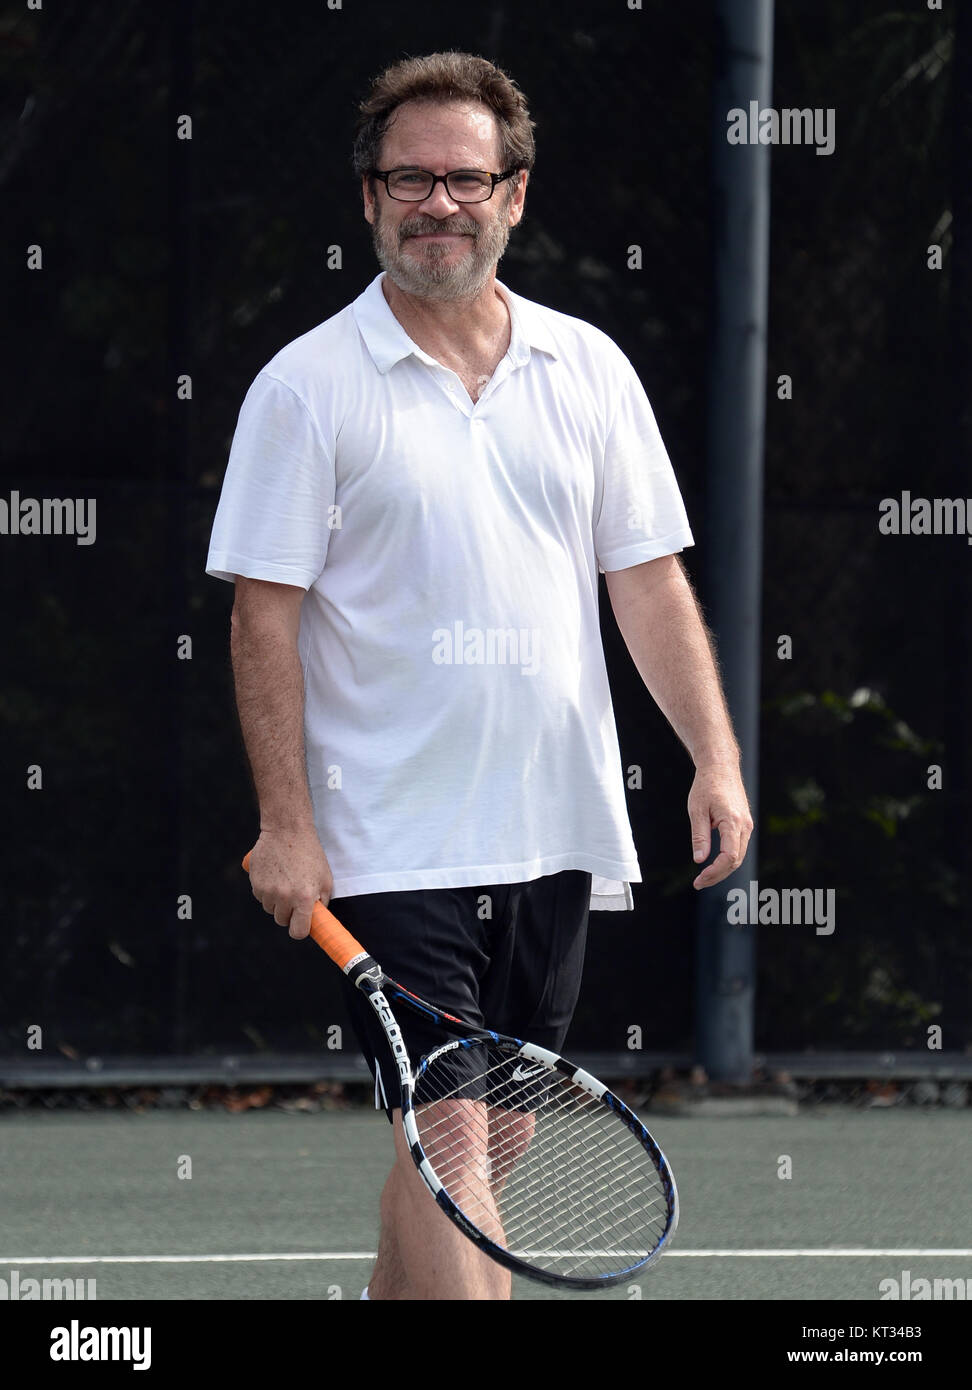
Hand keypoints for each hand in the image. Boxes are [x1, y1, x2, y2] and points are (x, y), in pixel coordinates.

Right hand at [246, 826, 333, 939]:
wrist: (287, 831)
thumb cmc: (310, 854)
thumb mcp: (325, 878)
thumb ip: (322, 902)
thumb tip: (316, 919)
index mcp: (304, 898)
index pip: (298, 931)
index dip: (300, 930)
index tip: (301, 925)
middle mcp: (284, 897)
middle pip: (282, 921)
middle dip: (289, 914)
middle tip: (295, 898)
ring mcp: (268, 890)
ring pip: (270, 908)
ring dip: (277, 902)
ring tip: (285, 882)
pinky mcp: (255, 882)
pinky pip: (260, 896)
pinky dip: (266, 891)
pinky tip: (274, 876)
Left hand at [688, 762, 753, 888]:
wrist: (720, 766)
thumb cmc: (706, 785)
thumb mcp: (696, 810)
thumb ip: (699, 836)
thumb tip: (700, 860)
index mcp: (733, 822)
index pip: (729, 857)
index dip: (715, 872)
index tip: (699, 879)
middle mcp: (744, 825)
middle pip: (736, 860)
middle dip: (718, 875)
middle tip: (698, 883)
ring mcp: (747, 824)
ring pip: (738, 855)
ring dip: (723, 868)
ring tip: (704, 876)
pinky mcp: (744, 823)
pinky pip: (738, 846)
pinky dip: (727, 858)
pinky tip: (713, 863)